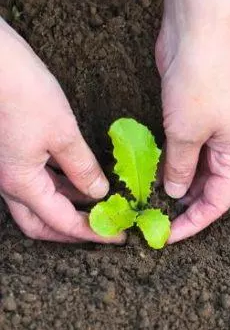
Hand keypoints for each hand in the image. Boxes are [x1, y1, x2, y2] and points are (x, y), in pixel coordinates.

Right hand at [0, 19, 123, 242]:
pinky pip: (35, 182)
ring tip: (101, 205)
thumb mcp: (63, 133)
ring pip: (38, 203)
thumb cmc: (22, 92)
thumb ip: (82, 168)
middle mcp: (8, 182)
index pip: (62, 222)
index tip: (119, 236)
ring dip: (68, 208)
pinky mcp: (10, 153)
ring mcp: (7, 168)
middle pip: (41, 223)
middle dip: (73, 231)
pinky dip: (60, 188)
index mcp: (21, 182)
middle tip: (104, 230)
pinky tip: (81, 180)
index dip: (93, 232)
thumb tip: (98, 192)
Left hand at [156, 0, 229, 242]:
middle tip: (158, 223)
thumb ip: (179, 168)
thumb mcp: (185, 133)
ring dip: (178, 187)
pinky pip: (187, 152)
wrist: (197, 36)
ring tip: (153, 204)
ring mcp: (214, 131)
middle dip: (186, 207)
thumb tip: (174, 192)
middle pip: (212, 188)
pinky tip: (155, 175)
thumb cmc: (200, 82)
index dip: (196, 221)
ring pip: (198, 171)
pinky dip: (173, 165)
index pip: (220, 199)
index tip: (170, 235)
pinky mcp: (197, 118)